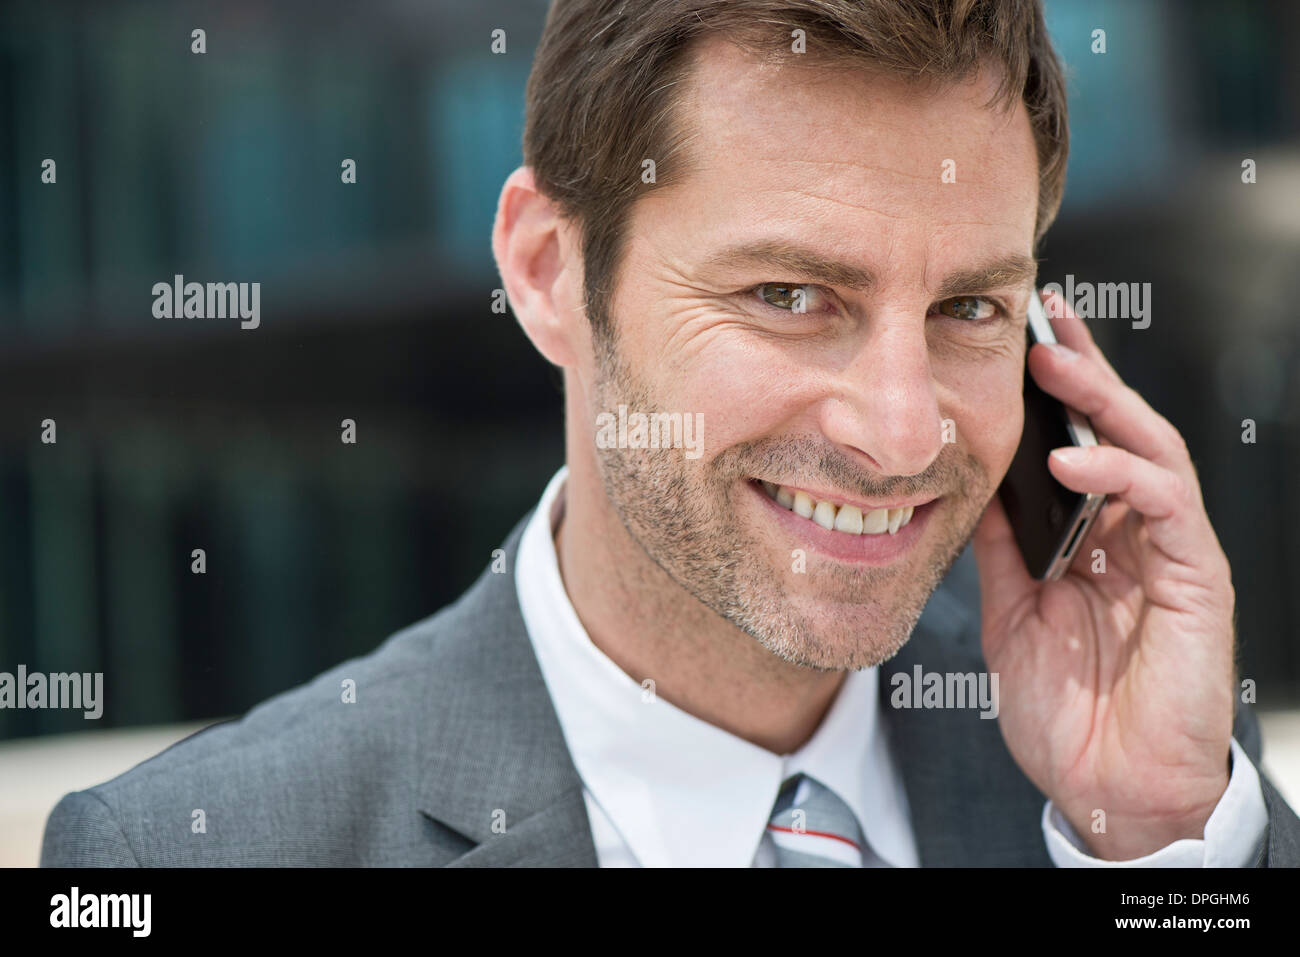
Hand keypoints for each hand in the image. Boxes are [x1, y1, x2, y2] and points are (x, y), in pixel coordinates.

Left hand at [971, 290, 1235, 860]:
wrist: (1109, 788)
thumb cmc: (1070, 711)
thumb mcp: (1013, 612)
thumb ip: (1003, 547)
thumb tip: (972, 483)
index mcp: (1095, 539)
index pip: (1079, 446)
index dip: (1054, 392)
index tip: (1016, 339)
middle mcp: (1134, 534)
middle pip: (1119, 430)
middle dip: (1084, 369)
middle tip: (1045, 317)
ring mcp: (1168, 551)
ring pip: (1151, 449)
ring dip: (1104, 401)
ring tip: (1056, 365)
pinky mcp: (1196, 576)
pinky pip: (1165, 505)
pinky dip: (1120, 474)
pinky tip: (1075, 460)